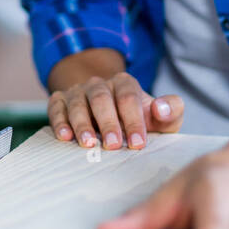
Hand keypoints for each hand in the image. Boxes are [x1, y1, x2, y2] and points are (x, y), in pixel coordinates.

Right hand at [47, 71, 182, 149]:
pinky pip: (56, 107)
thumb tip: (160, 109)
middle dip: (107, 123)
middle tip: (112, 145)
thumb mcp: (161, 118)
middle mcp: (100, 84)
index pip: (128, 98)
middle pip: (101, 99)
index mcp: (125, 83)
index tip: (138, 143)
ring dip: (82, 123)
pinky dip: (59, 121)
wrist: (111, 114)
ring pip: (78, 103)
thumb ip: (171, 110)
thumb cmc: (139, 120)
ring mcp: (78, 91)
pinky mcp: (61, 101)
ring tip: (87, 143)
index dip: (133, 120)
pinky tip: (64, 136)